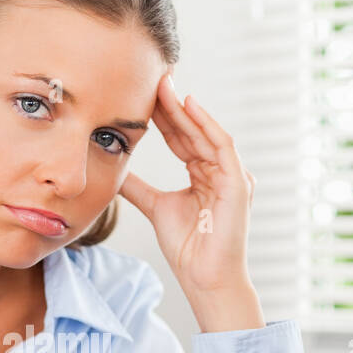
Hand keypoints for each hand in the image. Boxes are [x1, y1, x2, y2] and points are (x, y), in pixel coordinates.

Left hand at [117, 74, 257, 298]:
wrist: (205, 277)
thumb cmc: (187, 247)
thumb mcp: (155, 207)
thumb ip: (138, 186)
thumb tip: (115, 170)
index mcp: (203, 174)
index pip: (181, 137)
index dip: (164, 115)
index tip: (144, 92)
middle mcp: (219, 170)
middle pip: (192, 131)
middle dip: (173, 104)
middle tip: (154, 76)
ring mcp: (231, 175)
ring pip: (205, 133)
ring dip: (185, 108)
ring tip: (166, 85)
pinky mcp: (237, 183)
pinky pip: (222, 146)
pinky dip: (207, 125)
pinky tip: (189, 106)